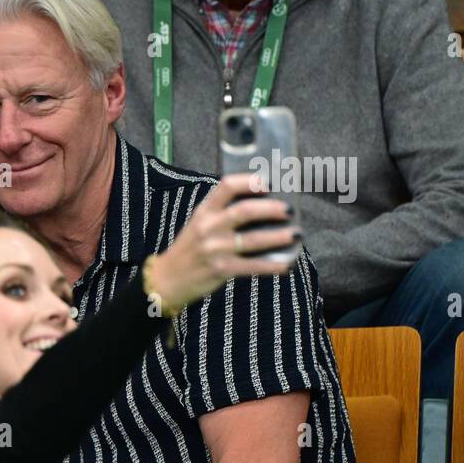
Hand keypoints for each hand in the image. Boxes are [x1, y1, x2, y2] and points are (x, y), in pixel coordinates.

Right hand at [149, 174, 298, 310]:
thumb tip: (264, 206)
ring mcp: (214, 249)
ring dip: (279, 237)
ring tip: (296, 234)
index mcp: (204, 211)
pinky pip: (253, 266)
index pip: (227, 186)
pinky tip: (286, 264)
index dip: (250, 182)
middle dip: (272, 209)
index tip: (268, 183)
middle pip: (245, 211)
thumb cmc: (190, 249)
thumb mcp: (199, 224)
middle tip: (289, 210)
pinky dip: (273, 265)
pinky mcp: (221, 269)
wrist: (167, 280)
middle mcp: (208, 227)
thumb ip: (223, 213)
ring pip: (254, 239)